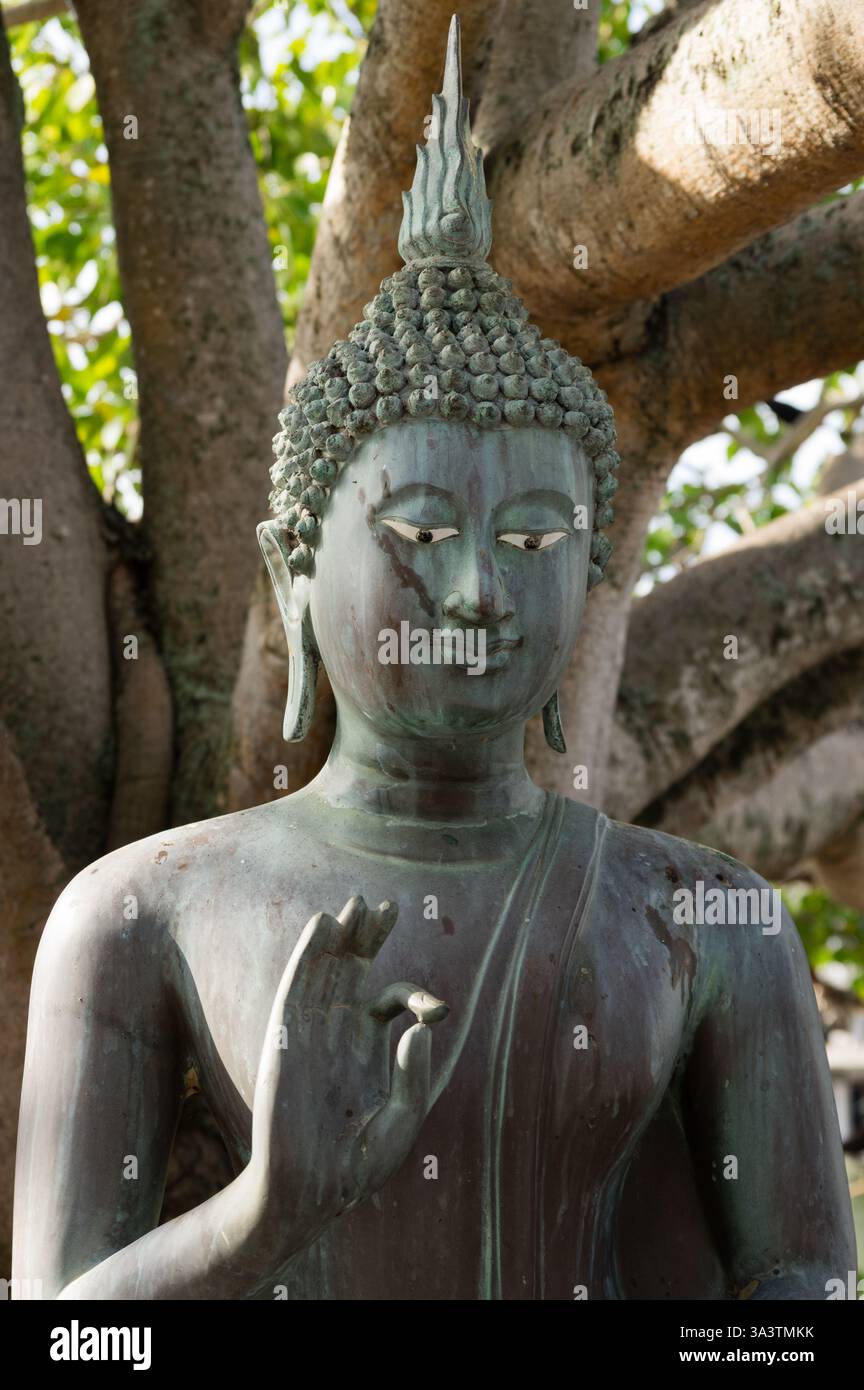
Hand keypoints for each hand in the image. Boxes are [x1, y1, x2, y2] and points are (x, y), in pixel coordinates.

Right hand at [249, 896, 446, 1245]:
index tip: (439, 1013)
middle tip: (386, 906)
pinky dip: (308, 953)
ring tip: (355, 903)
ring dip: (338, 934)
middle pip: (354, 969)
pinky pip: (297, 984)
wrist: (309, 1190)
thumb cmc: (356, 1164)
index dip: (418, 995)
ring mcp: (312, 1030)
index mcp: (368, 1047)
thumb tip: (421, 1029)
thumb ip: (415, 1076)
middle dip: (369, 937)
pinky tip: (321, 924)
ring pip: (325, 968)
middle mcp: (339, 1031)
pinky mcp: (287, 1036)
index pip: (393, 1000)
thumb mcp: (403, 1121)